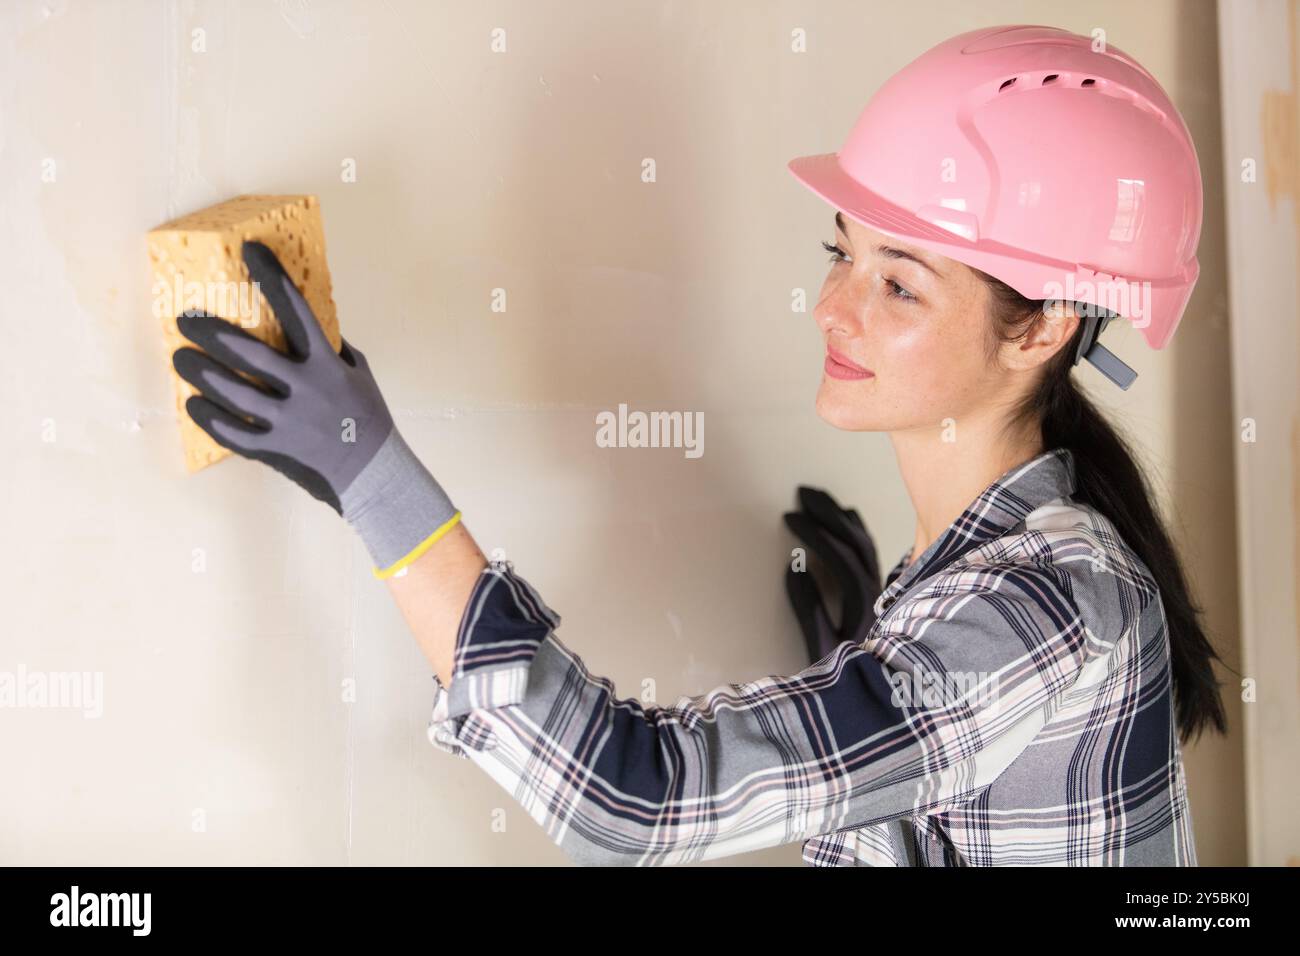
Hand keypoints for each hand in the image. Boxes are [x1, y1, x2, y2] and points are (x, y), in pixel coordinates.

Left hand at [172, 241, 460, 577]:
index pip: (297, 309)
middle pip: (249, 352)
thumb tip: (300, 323)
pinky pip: (232, 431)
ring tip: (181, 359)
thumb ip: (329, 348)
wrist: (375, 473)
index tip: (250, 251)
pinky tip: (194, 404)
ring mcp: (289, 421)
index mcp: (327, 364)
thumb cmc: (367, 419)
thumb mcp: (357, 374)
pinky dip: (208, 416)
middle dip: (211, 333)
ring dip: (199, 372)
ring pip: (232, 391)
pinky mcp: (276, 449)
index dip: (272, 277)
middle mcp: (307, 389)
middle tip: (186, 320)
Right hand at [783, 487, 882, 663]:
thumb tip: (795, 569)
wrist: (890, 698)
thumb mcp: (822, 650)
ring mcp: (880, 592)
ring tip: (818, 499)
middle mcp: (878, 593)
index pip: (840, 556)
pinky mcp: (879, 595)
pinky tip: (846, 519)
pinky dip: (856, 529)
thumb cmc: (853, 680)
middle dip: (828, 512)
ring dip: (841, 517)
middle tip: (803, 492)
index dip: (814, 533)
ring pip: (865, 542)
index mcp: (863, 605)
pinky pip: (871, 551)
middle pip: (856, 540)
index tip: (789, 517)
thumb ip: (808, 610)